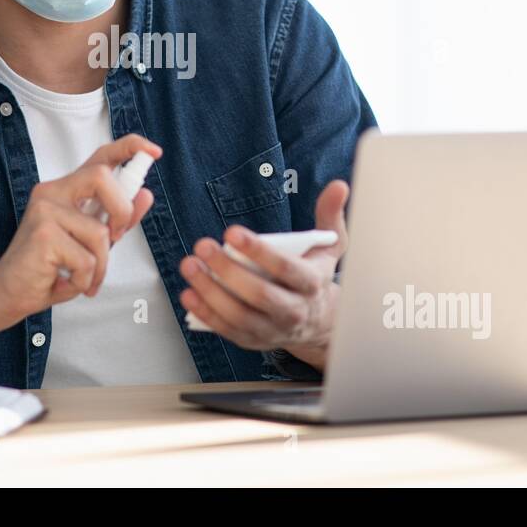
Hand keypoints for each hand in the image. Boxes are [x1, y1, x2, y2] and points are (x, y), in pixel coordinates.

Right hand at [0, 134, 160, 318]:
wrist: (8, 293)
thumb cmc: (49, 267)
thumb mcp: (91, 242)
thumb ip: (116, 218)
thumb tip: (146, 194)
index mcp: (66, 189)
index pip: (100, 157)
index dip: (129, 148)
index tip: (154, 151)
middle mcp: (53, 191)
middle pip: (102, 177)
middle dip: (122, 211)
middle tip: (115, 239)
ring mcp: (45, 210)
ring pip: (99, 232)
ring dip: (100, 266)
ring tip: (84, 279)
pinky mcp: (43, 234)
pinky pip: (86, 259)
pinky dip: (85, 280)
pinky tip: (68, 283)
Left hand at [178, 180, 349, 370]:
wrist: (319, 322)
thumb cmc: (316, 275)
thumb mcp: (330, 246)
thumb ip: (330, 214)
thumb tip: (338, 186)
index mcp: (312, 283)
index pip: (285, 269)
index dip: (258, 251)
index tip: (231, 232)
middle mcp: (294, 311)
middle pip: (259, 294)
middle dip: (227, 270)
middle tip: (202, 246)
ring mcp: (273, 329)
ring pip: (239, 315)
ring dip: (210, 291)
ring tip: (190, 266)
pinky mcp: (254, 341)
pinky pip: (227, 330)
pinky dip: (205, 313)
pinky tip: (188, 293)